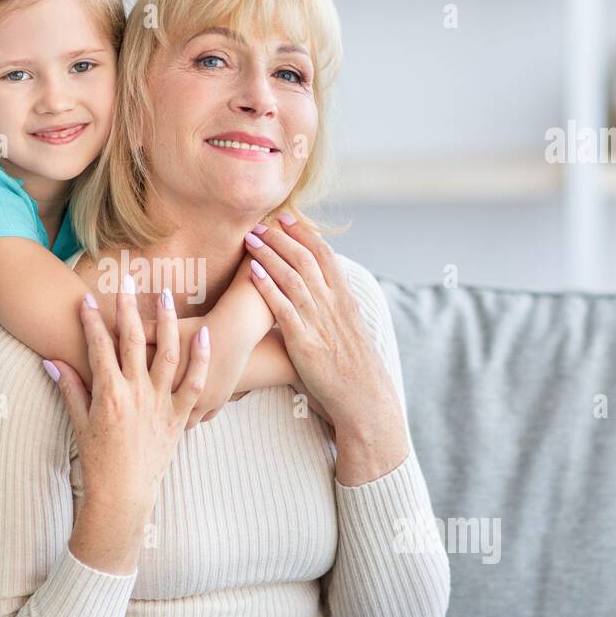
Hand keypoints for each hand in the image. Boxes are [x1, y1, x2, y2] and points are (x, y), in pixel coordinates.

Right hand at [44, 274, 211, 516]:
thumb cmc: (97, 461)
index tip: (88, 299)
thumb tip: (52, 361)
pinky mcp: (179, 416)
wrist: (122, 495)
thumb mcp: (79, 423)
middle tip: (128, 280)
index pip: (99, 345)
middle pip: (134, 339)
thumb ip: (70, 388)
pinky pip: (194, 383)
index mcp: (109, 393)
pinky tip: (204, 336)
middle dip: (129, 307)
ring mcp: (160, 403)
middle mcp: (136, 392)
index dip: (92, 320)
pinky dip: (200, 359)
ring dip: (168, 322)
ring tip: (167, 296)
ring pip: (168, 353)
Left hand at [243, 215, 407, 465]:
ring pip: (293, 278)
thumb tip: (322, 292)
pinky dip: (268, 287)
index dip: (304, 234)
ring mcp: (319, 322)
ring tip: (251, 239)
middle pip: (305, 260)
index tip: (286, 218)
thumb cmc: (355, 368)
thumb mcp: (350, 329)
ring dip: (270, 255)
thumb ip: (335, 308)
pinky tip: (253, 273)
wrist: (364, 398)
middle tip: (261, 223)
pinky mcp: (305, 342)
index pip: (324, 255)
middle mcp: (333, 304)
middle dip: (282, 238)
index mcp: (344, 299)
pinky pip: (284, 309)